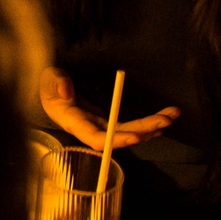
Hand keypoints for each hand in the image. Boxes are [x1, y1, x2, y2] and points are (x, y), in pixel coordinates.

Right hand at [39, 68, 178, 148]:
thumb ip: (55, 83)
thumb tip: (66, 90)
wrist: (51, 91)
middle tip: (165, 120)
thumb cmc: (48, 85)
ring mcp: (102, 126)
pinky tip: (164, 119)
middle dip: (144, 129)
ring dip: (152, 125)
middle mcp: (91, 129)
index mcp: (74, 123)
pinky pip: (130, 125)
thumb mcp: (48, 79)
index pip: (96, 138)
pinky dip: (147, 123)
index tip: (136, 136)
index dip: (116, 140)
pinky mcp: (109, 121)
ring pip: (130, 131)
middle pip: (120, 136)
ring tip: (172, 115)